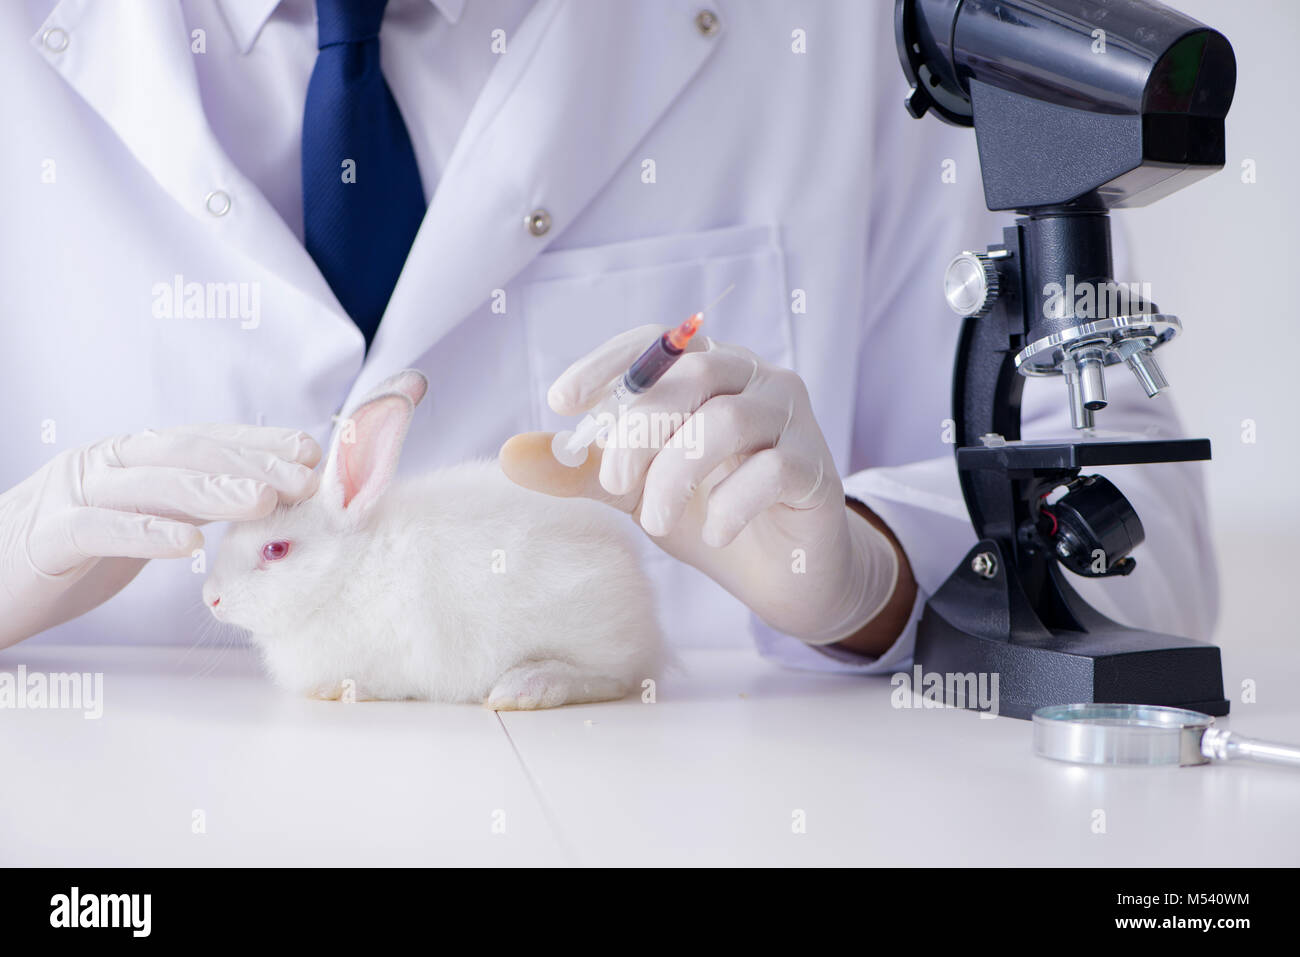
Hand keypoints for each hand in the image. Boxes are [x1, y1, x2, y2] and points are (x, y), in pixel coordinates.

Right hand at [0, 425, 320, 647]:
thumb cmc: (66, 557)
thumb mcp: (139, 525)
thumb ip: (188, 507)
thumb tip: (261, 497)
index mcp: (129, 459)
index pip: (205, 440)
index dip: (259, 442)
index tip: (312, 451)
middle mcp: (104, 465)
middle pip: (186, 452)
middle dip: (251, 462)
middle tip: (304, 478)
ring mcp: (71, 495)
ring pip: (150, 482)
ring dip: (213, 489)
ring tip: (263, 500)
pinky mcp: (44, 538)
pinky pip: (97, 529)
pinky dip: (145, 533)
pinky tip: (187, 546)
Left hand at [501, 326, 913, 652]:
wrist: (784, 573)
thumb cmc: (708, 512)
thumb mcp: (635, 491)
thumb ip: (582, 471)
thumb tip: (509, 456)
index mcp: (709, 370)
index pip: (657, 342)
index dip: (608, 364)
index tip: (562, 402)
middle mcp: (754, 379)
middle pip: (691, 375)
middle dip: (639, 430)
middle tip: (615, 485)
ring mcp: (791, 420)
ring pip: (727, 420)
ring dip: (677, 473)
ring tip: (654, 521)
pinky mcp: (815, 467)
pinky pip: (770, 470)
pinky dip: (729, 504)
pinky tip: (714, 534)